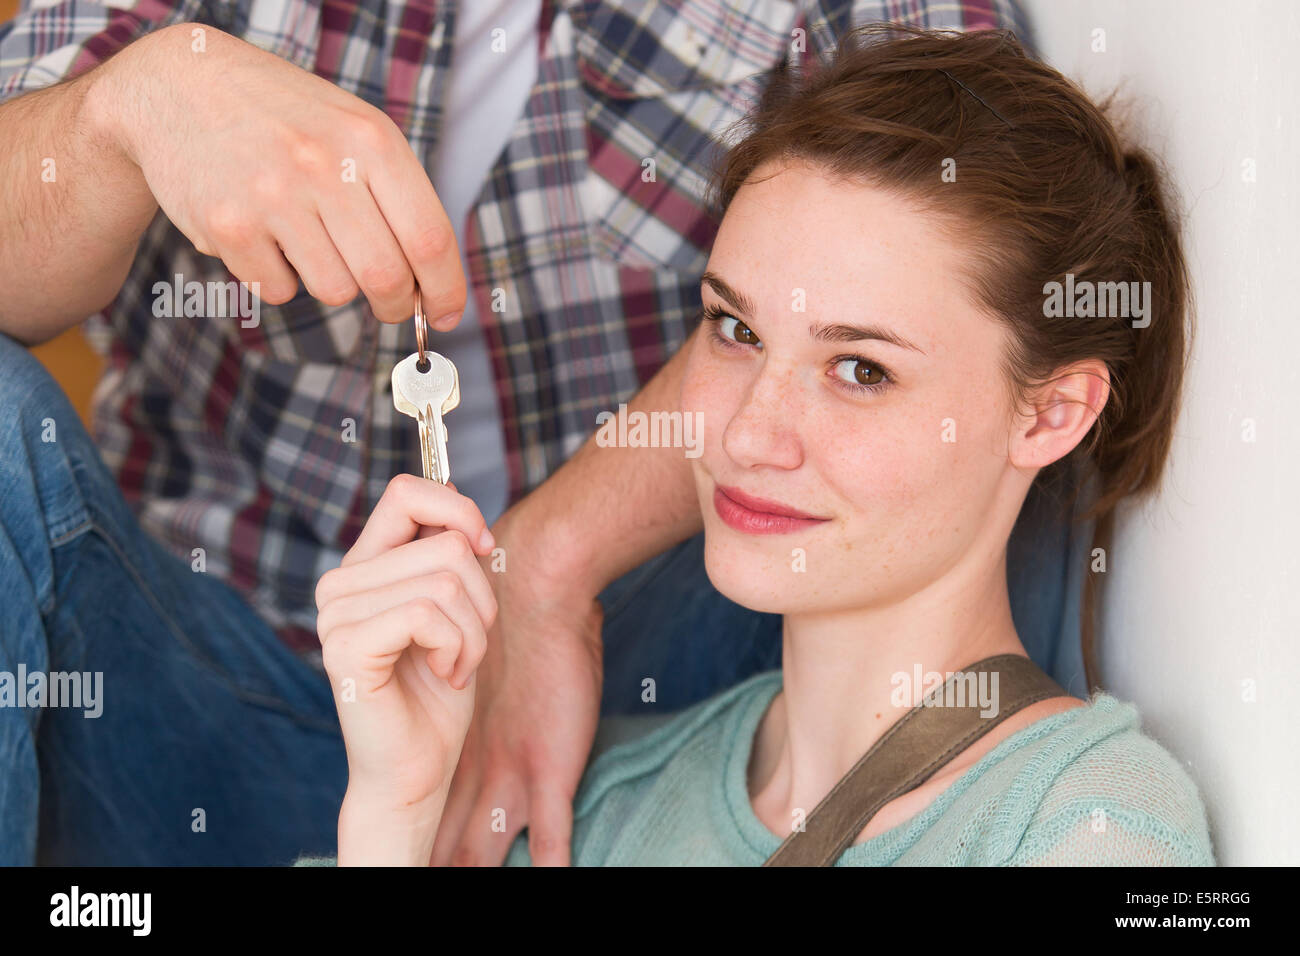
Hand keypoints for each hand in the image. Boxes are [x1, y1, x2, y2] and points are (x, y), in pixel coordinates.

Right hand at [97, 23, 465, 324]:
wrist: (183, 86)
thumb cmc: (289, 119)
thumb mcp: (356, 131)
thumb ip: (399, 199)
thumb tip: (432, 286)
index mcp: (371, 140)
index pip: (430, 238)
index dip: (446, 290)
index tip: (445, 316)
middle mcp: (324, 164)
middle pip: (386, 278)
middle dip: (396, 306)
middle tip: (392, 306)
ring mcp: (272, 195)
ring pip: (334, 290)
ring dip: (331, 281)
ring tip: (308, 237)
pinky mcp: (227, 224)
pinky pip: (277, 290)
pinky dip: (277, 276)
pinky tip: (264, 233)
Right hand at [315, 475, 497, 864]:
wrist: (417, 771)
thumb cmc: (437, 693)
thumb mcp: (455, 610)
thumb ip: (447, 554)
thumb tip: (457, 494)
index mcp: (363, 567)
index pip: (406, 492)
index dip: (457, 510)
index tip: (484, 547)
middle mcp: (339, 583)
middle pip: (446, 543)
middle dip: (482, 598)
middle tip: (467, 645)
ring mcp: (336, 614)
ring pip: (447, 580)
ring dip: (474, 632)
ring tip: (455, 665)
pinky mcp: (346, 645)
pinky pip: (429, 614)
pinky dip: (458, 648)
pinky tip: (444, 676)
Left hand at [429, 503, 604, 865]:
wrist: (539, 584)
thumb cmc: (509, 610)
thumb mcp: (471, 650)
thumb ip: (457, 669)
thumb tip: (445, 670)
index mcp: (459, 737)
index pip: (432, 802)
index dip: (420, 837)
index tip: (408, 858)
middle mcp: (480, 763)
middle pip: (452, 838)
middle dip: (439, 863)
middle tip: (423, 881)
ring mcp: (514, 772)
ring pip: (488, 847)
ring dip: (477, 869)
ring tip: (455, 887)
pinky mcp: (551, 769)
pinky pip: (554, 833)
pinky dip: (553, 863)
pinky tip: (553, 880)